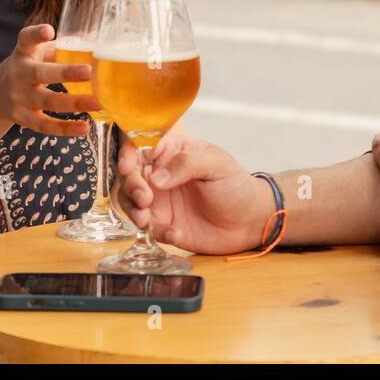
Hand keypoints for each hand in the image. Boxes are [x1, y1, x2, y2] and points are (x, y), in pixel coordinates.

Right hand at [0, 24, 96, 136]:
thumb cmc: (27, 68)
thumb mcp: (36, 52)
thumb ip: (61, 46)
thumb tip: (94, 39)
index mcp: (23, 53)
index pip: (25, 39)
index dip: (36, 34)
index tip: (48, 31)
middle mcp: (18, 74)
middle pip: (40, 74)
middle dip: (65, 73)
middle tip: (89, 71)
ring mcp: (19, 98)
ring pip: (47, 101)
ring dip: (74, 103)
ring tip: (98, 103)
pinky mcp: (23, 118)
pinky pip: (45, 126)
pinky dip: (65, 128)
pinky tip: (85, 128)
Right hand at [116, 135, 273, 254]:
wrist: (250, 221)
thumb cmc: (236, 185)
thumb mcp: (216, 165)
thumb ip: (187, 164)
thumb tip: (156, 177)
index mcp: (172, 152)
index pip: (141, 146)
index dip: (129, 155)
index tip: (129, 167)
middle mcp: (160, 175)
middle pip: (130, 175)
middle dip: (131, 185)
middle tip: (145, 197)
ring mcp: (160, 201)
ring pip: (130, 202)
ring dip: (132, 210)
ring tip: (145, 219)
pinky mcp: (164, 226)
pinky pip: (148, 229)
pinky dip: (156, 232)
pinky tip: (175, 233)